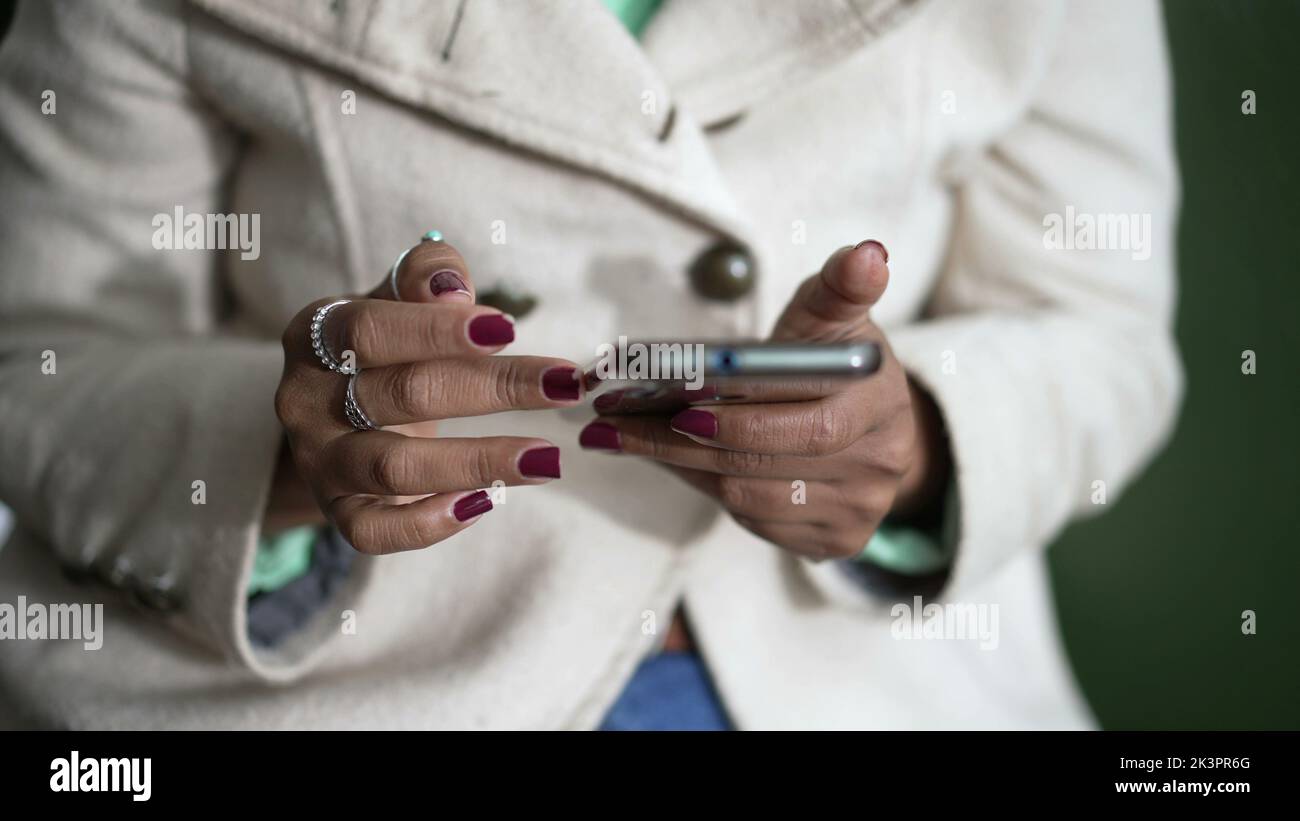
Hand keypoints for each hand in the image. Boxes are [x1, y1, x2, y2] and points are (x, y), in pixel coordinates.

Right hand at [269, 239, 583, 553]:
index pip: (370, 330)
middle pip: (402, 394)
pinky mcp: (339, 512)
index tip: (509, 328)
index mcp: (315, 334)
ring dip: (479, 461)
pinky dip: (431, 523)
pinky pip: (377, 530)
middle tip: (565, 385)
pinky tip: (487, 503)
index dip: (436, 330)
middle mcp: (305, 399)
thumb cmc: (384, 348)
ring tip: (548, 458)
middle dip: (493, 389)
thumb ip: (425, 279)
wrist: (336, 419)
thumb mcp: (396, 300)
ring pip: (394, 467)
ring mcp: (320, 460)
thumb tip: (453, 287)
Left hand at [579, 241, 948, 559]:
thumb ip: (841, 287)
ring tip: (619, 435)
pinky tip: (667, 459)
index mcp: (880, 402)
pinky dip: (704, 488)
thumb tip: (866, 256)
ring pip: (748, 497)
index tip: (679, 406)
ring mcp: (857, 509)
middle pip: (763, 464)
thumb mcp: (837, 317)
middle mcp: (877, 465)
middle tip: (611, 421)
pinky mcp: (835, 541)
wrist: (876, 425)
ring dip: (679, 466)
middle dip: (678, 442)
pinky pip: (754, 520)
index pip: (806, 424)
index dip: (739, 421)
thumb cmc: (837, 361)